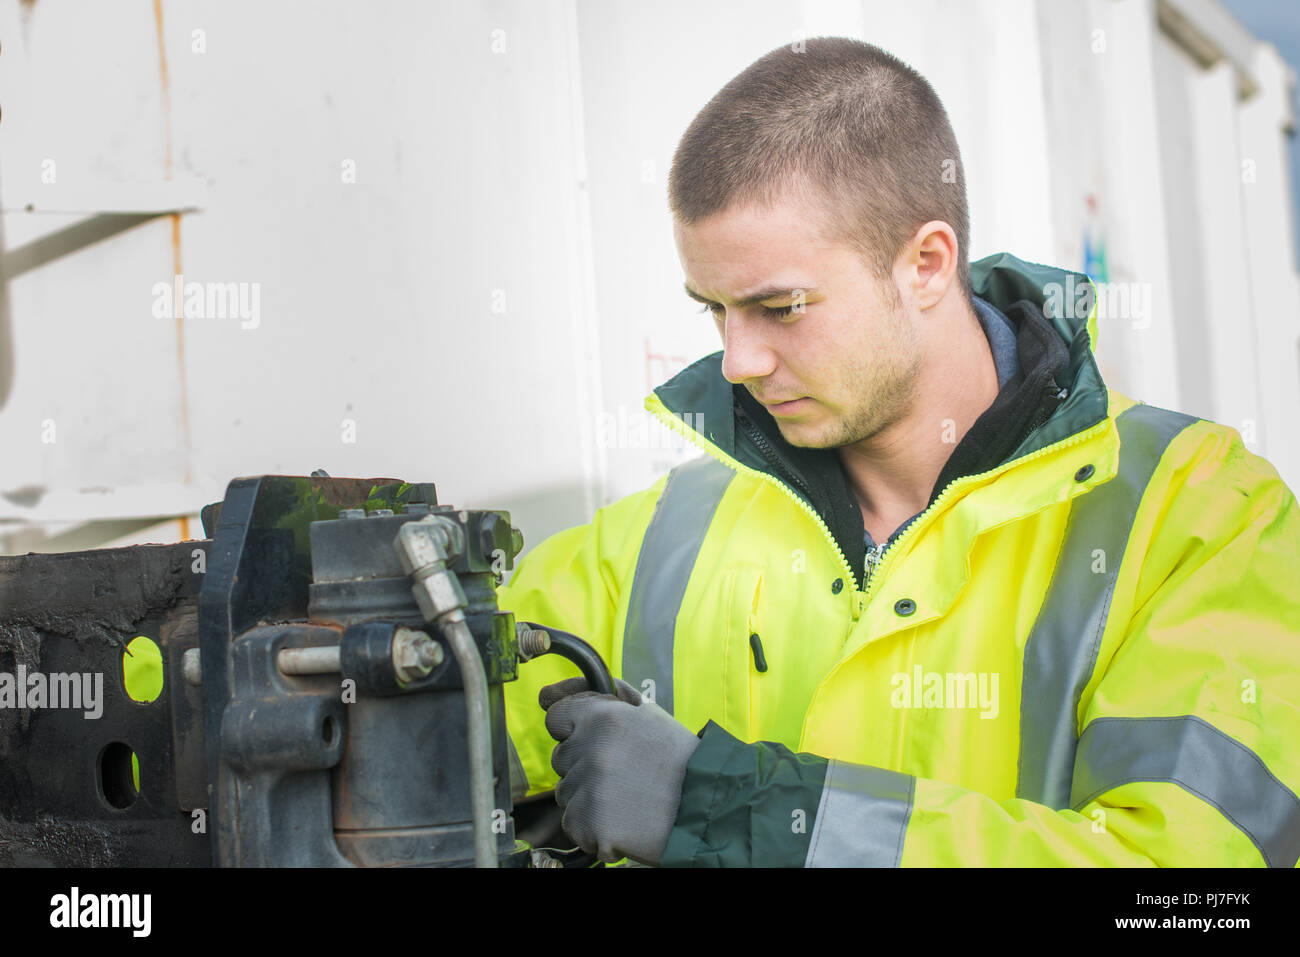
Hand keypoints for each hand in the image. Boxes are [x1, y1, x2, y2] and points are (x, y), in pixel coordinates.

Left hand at [540, 677, 699, 864]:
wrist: (707, 808)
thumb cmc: (679, 760)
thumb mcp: (648, 714)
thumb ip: (604, 698)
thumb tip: (549, 696)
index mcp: (602, 717)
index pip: (555, 718)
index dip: (572, 731)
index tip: (593, 743)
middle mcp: (590, 749)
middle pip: (561, 759)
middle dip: (584, 767)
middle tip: (623, 775)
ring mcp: (588, 788)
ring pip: (566, 794)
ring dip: (588, 798)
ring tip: (627, 799)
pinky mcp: (589, 824)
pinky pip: (574, 825)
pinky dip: (593, 828)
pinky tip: (623, 821)